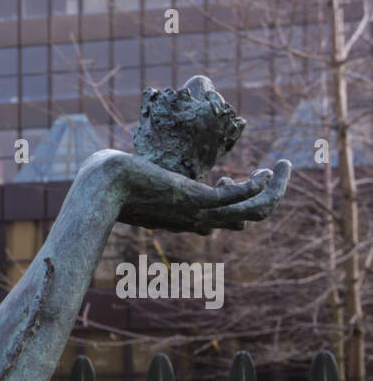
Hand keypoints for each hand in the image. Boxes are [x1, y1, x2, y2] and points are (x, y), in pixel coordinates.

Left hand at [113, 152, 290, 235]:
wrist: (96, 188)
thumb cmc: (103, 182)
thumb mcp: (131, 178)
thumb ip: (135, 174)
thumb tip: (121, 161)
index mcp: (179, 216)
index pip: (220, 219)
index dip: (234, 199)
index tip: (227, 176)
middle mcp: (191, 219)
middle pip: (245, 219)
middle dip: (267, 197)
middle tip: (277, 172)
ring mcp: (194, 212)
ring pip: (251, 212)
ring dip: (274, 190)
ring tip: (284, 167)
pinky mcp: (194, 200)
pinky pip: (238, 199)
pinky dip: (258, 186)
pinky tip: (268, 171)